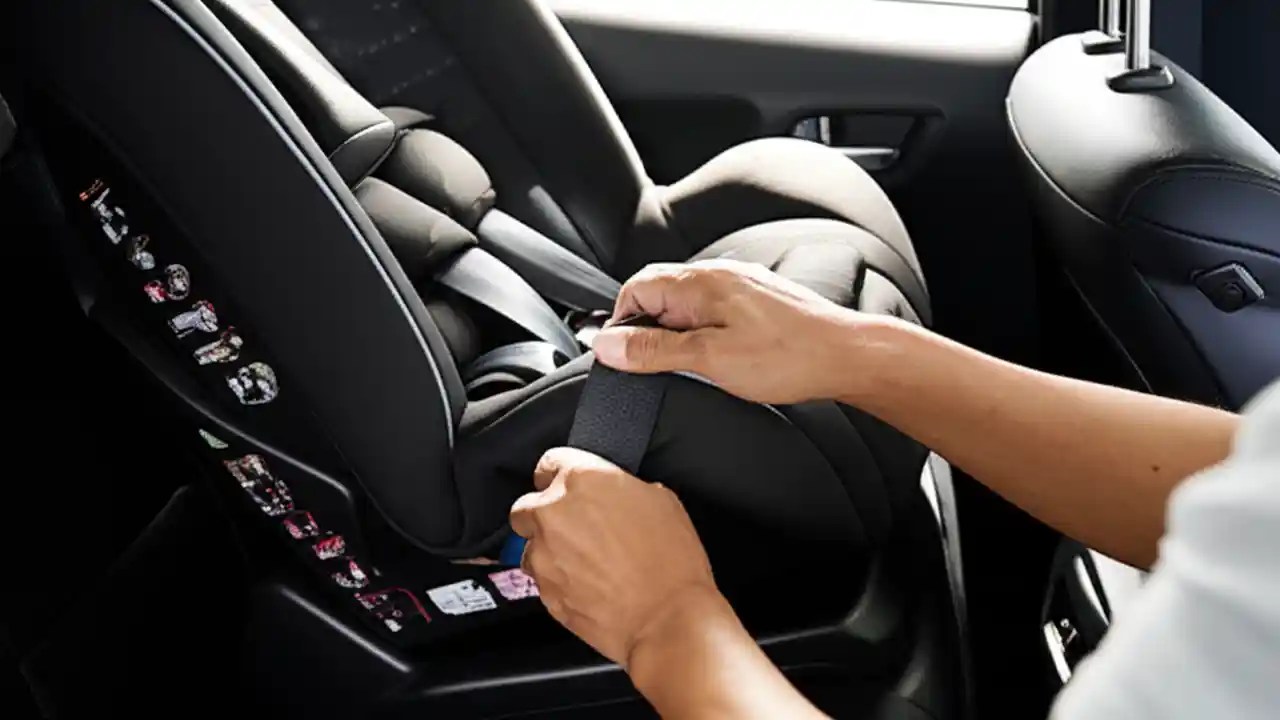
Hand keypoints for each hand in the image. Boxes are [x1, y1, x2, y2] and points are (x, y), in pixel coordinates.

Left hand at [509, 447, 724, 668]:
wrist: (667, 619)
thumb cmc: (671, 562)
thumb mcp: (661, 501)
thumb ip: (623, 488)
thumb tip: (615, 494)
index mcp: (583, 480)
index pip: (549, 462)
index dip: (560, 474)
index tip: (567, 484)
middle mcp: (554, 513)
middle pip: (526, 506)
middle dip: (544, 515)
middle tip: (576, 528)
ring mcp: (544, 555)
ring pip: (529, 546)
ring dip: (549, 551)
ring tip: (585, 563)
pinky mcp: (544, 592)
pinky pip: (541, 579)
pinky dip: (558, 580)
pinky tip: (589, 585)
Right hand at [592, 259, 886, 404]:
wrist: (848, 356)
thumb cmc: (789, 356)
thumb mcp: (709, 359)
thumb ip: (655, 350)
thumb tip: (609, 344)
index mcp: (700, 282)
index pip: (635, 288)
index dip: (620, 322)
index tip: (622, 355)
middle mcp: (719, 273)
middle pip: (658, 291)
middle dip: (645, 326)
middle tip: (652, 365)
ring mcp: (740, 284)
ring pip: (686, 301)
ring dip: (674, 330)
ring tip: (689, 365)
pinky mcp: (758, 299)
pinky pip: (712, 308)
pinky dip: (700, 330)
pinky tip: (716, 356)